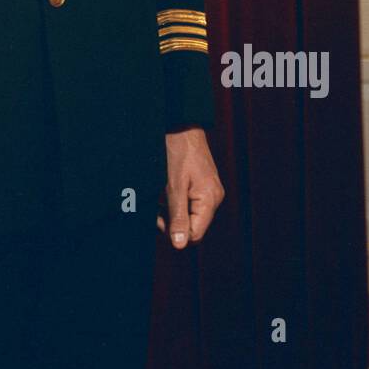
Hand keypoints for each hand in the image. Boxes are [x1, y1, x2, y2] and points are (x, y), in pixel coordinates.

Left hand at [156, 128, 223, 247]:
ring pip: (185, 213)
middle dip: (170, 218)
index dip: (175, 232)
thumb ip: (177, 215)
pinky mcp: (200, 184)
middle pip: (190, 225)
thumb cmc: (177, 151)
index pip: (195, 235)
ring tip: (159, 190)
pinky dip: (172, 198)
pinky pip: (185, 201)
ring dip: (168, 207)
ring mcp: (207, 190)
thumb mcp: (173, 185)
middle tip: (155, 202)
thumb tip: (179, 245)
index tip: (159, 217)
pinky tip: (164, 186)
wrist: (181, 124)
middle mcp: (213, 198)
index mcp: (210, 199)